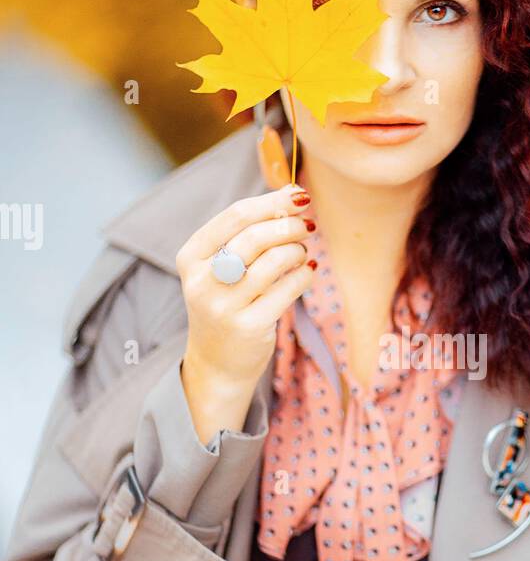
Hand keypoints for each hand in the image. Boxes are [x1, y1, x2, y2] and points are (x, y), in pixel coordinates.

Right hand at [175, 183, 314, 441]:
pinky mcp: (248, 327)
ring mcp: (223, 307)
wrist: (216, 363)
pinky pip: (287, 290)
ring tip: (302, 253)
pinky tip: (308, 272)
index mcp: (190, 258)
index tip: (298, 196)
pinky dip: (303, 276)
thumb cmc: (226, 304)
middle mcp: (202, 281)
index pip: (234, 216)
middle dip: (288, 225)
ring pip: (273, 262)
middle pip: (254, 237)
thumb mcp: (221, 269)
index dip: (271, 202)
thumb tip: (292, 196)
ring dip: (297, 251)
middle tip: (308, 225)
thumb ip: (248, 235)